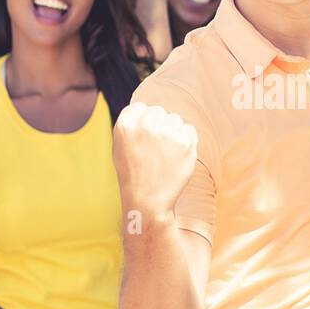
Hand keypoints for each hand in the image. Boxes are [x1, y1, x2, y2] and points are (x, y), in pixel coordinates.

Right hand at [113, 102, 197, 221]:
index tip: (145, 137)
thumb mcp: (120, 146)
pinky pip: (189, 130)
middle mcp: (145, 125)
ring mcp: (166, 133)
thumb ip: (131, 124)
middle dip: (159, 125)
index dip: (143, 121)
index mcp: (126, 125)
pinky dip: (185, 140)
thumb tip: (146, 108)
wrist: (148, 201)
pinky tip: (175, 156)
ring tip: (165, 155)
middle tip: (156, 149)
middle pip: (159, 111)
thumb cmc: (133, 174)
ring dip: (173, 132)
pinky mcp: (185, 142)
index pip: (140, 107)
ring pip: (175, 119)